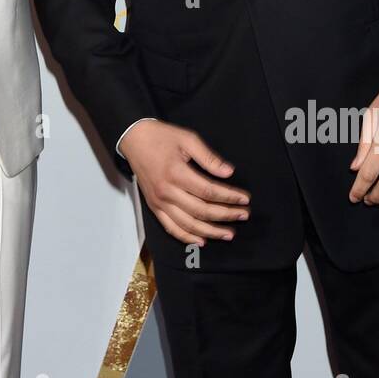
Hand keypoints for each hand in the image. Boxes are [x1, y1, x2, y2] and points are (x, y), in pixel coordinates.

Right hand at [119, 119, 249, 244]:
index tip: (244, 199)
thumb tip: (228, 172)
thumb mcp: (187, 139)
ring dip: (211, 231)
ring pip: (189, 224)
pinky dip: (187, 237)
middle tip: (244, 214)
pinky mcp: (154, 207)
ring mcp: (159, 202)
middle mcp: (167, 191)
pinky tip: (202, 240)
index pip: (209, 191)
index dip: (229, 197)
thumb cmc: (161, 137)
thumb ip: (208, 157)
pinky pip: (171, 228)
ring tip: (229, 233)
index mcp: (176, 173)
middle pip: (202, 211)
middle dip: (226, 214)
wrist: (134, 139)